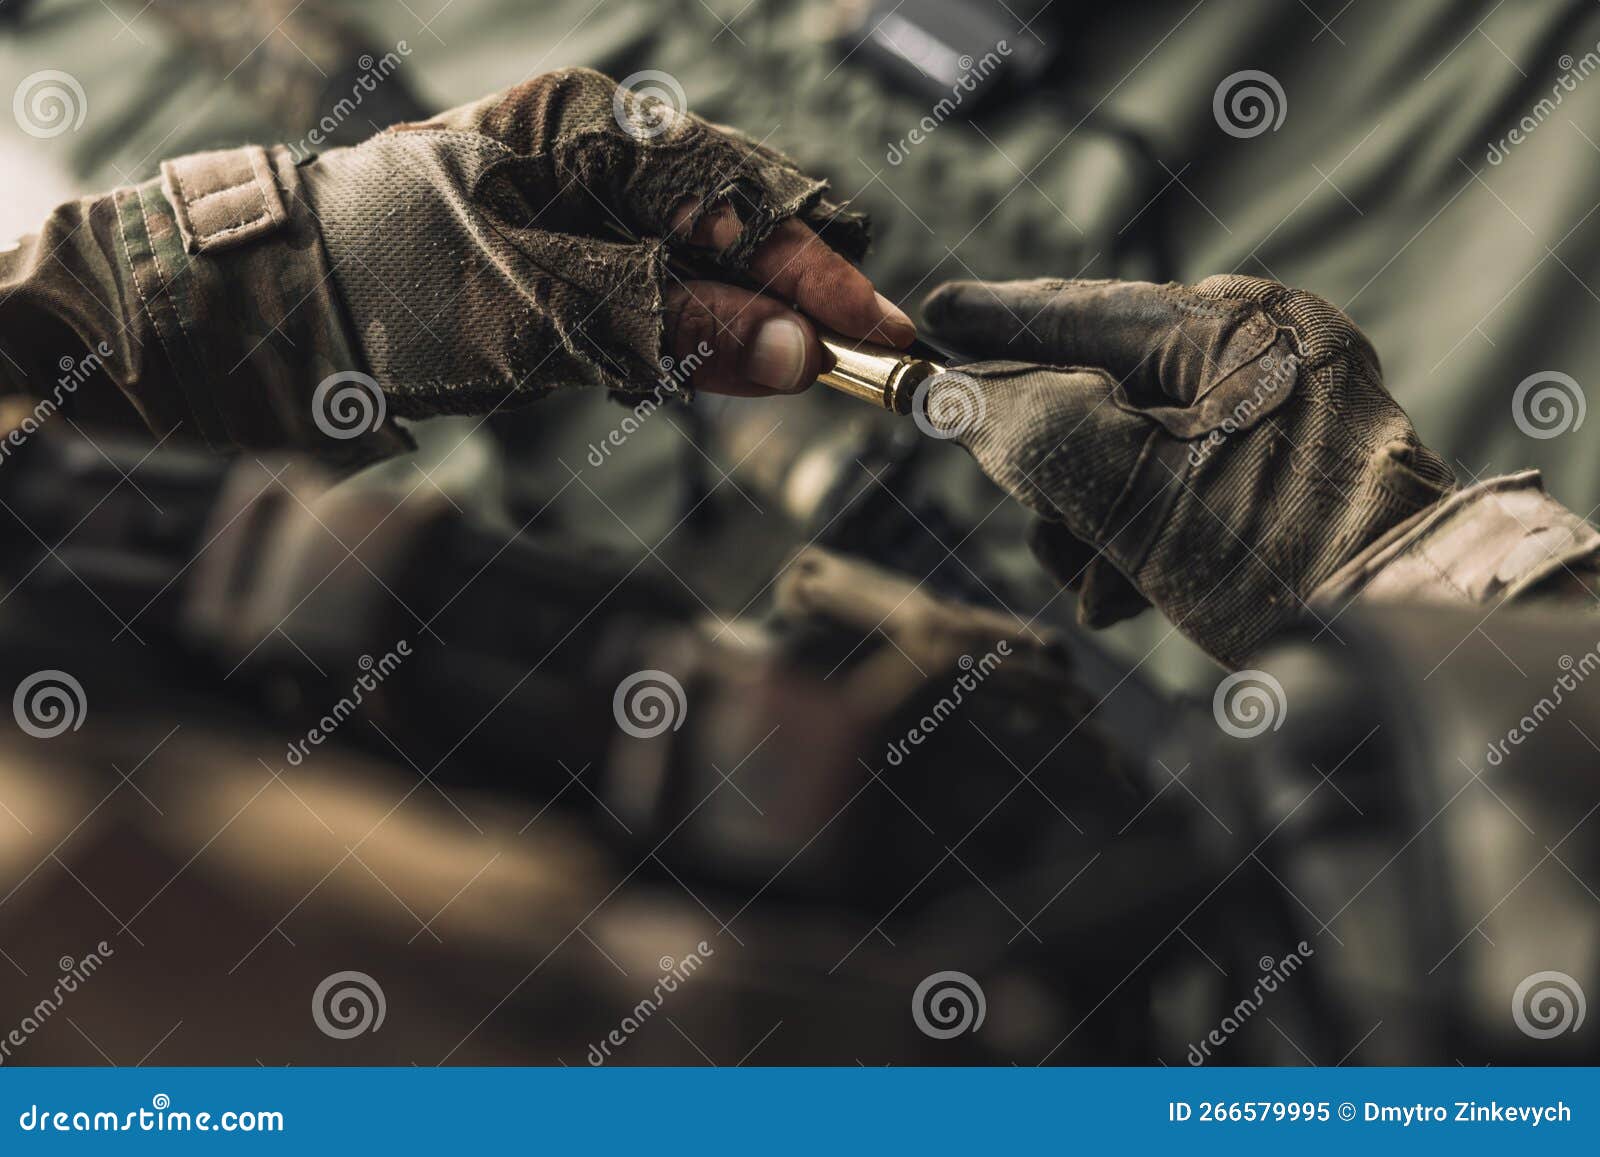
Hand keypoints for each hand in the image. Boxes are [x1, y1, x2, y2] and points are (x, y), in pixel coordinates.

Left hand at [299, 68, 912, 413]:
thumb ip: (673, 325)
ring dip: (742, 331)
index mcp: (586, 130)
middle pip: (731, 228)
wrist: (259, 322)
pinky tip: (709, 373)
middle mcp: (588, 162)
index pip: (739, 192)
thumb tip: (792, 349)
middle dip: (793, 300)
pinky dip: (686, 350)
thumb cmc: (373, 289)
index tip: (879, 335)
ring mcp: (575, 218)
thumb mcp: (536, 308)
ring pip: (699, 277)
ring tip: (788, 377)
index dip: (817, 268)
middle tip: (857, 370)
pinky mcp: (559, 274)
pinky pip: (653, 311)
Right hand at [919, 275, 1455, 665]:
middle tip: (1045, 520)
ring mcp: (1274, 415)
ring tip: (1109, 581)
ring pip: (1124, 448)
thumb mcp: (1135, 498)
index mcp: (1237, 327)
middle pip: (1095, 388)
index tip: (933, 314)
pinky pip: (1170, 483)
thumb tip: (952, 397)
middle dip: (1055, 467)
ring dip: (1091, 523)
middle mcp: (1260, 354)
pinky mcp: (1278, 475)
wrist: (1405, 642)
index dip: (997, 320)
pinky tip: (1135, 593)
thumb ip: (1032, 435)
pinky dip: (1136, 539)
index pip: (1082, 310)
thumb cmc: (1281, 561)